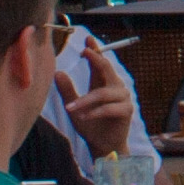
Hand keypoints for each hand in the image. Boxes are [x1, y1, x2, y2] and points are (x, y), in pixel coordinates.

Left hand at [63, 31, 139, 159]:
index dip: (95, 50)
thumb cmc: (90, 125)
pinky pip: (109, 108)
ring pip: (103, 93)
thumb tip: (57, 72)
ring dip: (86, 100)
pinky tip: (84, 117)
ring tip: (71, 108)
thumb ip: (68, 91)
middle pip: (107, 68)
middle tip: (84, 52)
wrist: (103, 145)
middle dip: (96, 59)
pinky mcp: (126, 111)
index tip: (87, 39)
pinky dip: (95, 112)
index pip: (100, 62)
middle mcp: (115, 87)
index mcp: (103, 83)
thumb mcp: (74, 108)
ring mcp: (123, 98)